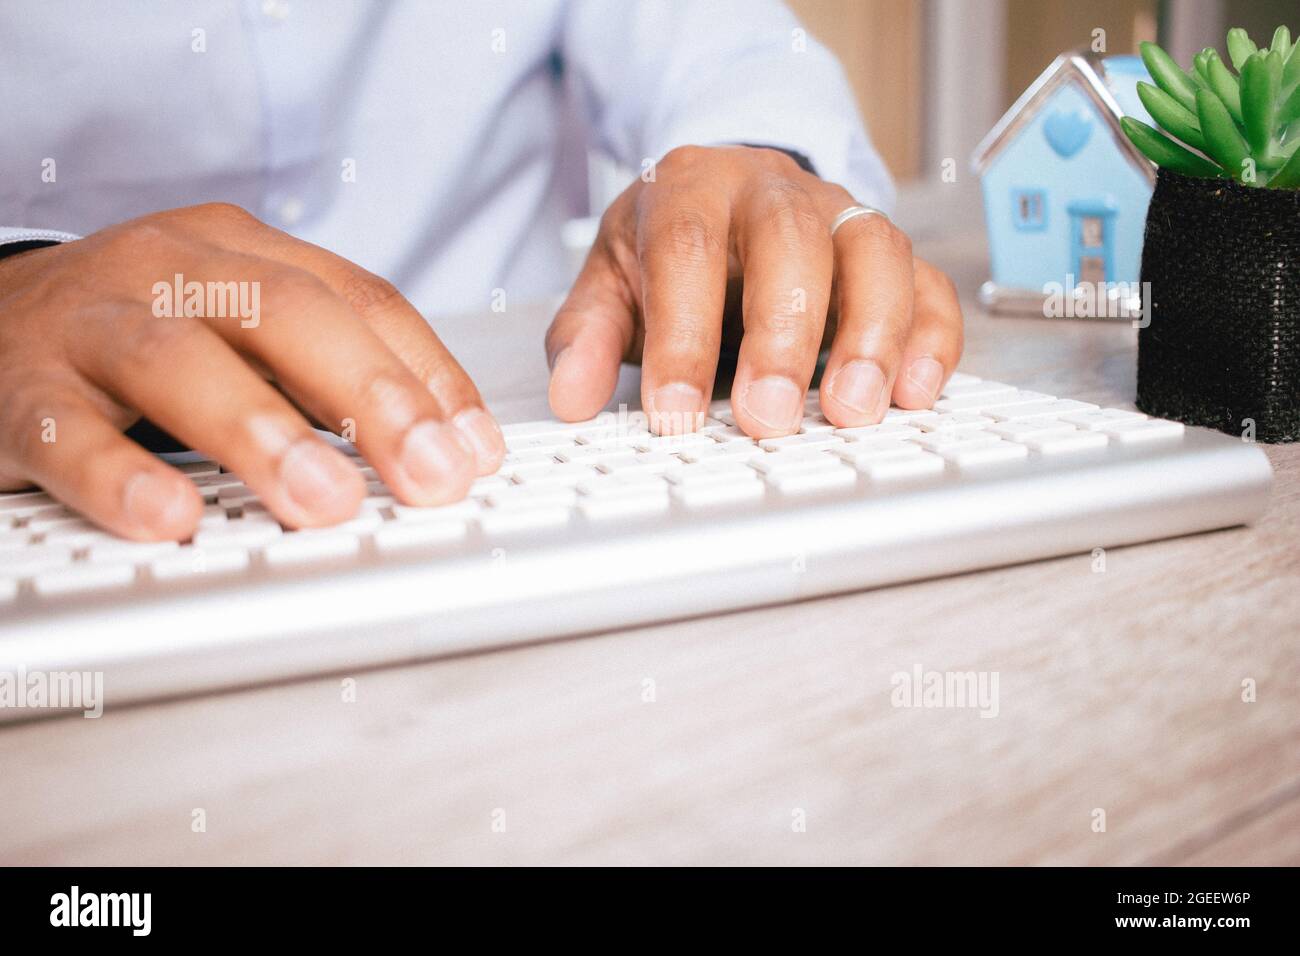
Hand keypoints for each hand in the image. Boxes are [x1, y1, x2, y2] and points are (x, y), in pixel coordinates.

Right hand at [0, 203, 503, 540]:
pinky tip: (168, 518)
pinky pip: (65, 431)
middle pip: (286, 314)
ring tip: (326, 502)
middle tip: (431, 475)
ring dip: (262, 434)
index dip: (429, 375)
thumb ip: (330, 374)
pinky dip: (118, 476)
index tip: (477, 449)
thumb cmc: (138, 332)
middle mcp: (172, 266)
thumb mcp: (240, 324)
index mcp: (242, 249)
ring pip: (180, 360)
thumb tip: (445, 448)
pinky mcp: (18, 386)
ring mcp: (91, 321)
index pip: (360, 299)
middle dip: (373, 396)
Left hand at [546, 146, 962, 435]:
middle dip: (783, 335)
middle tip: (768, 418)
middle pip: (790, 241)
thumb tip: (572, 397)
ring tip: (854, 411)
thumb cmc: (668, 250)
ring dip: (871, 336)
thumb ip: (586, 335)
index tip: (674, 413)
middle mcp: (773, 192)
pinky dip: (930, 339)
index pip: (686, 252)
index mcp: (691, 190)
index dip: (682, 335)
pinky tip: (915, 395)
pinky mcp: (889, 255)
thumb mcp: (612, 280)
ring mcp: (840, 217)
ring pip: (875, 252)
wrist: (725, 195)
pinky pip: (928, 284)